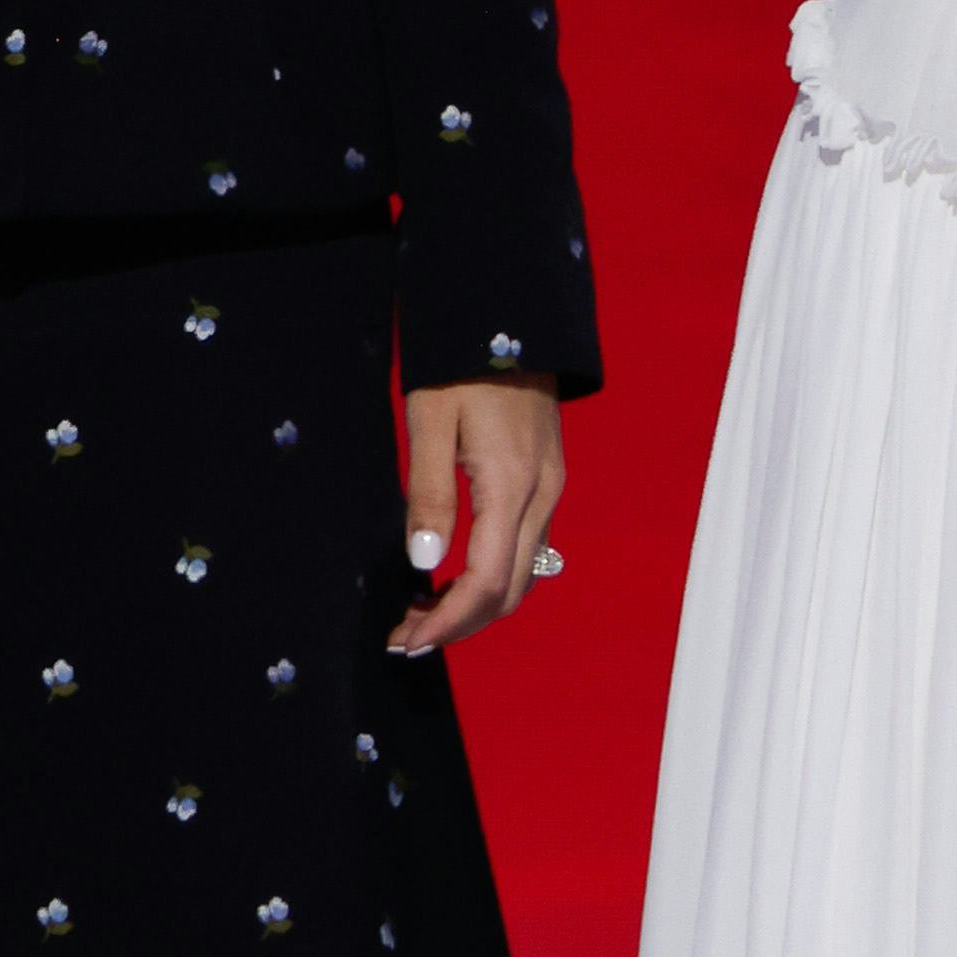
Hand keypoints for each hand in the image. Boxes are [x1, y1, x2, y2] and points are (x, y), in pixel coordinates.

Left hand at [391, 377, 561, 657]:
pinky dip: (491, 576)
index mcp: (512, 486)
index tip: (407, 639)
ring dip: (476, 604)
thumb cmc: (458, 364)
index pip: (487, 583)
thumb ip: (429, 496)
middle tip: (406, 635)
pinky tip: (452, 574)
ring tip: (421, 611)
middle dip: (460, 624)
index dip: (449, 622)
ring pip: (521, 575)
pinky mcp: (547, 480)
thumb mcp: (429, 423)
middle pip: (510, 591)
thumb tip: (424, 564)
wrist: (509, 316)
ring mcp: (550, 489)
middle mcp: (542, 496)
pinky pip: (525, 549)